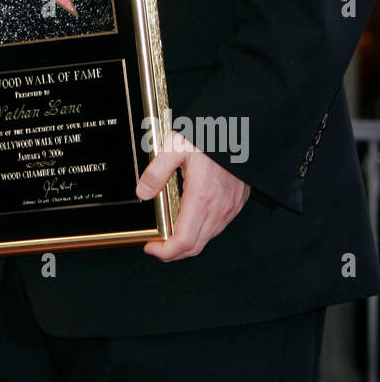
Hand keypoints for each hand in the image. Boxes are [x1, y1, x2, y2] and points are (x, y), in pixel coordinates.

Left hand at [137, 130, 249, 261]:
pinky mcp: (236, 204)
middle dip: (173, 253)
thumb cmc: (209, 136)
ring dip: (188, 243)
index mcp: (201, 199)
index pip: (183, 242)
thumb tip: (142, 193)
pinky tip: (189, 219)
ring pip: (207, 239)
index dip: (165, 252)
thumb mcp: (175, 148)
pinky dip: (201, 232)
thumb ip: (156, 172)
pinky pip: (217, 228)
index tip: (150, 248)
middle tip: (156, 246)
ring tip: (170, 233)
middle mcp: (218, 209)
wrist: (239, 129)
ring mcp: (230, 209)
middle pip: (195, 247)